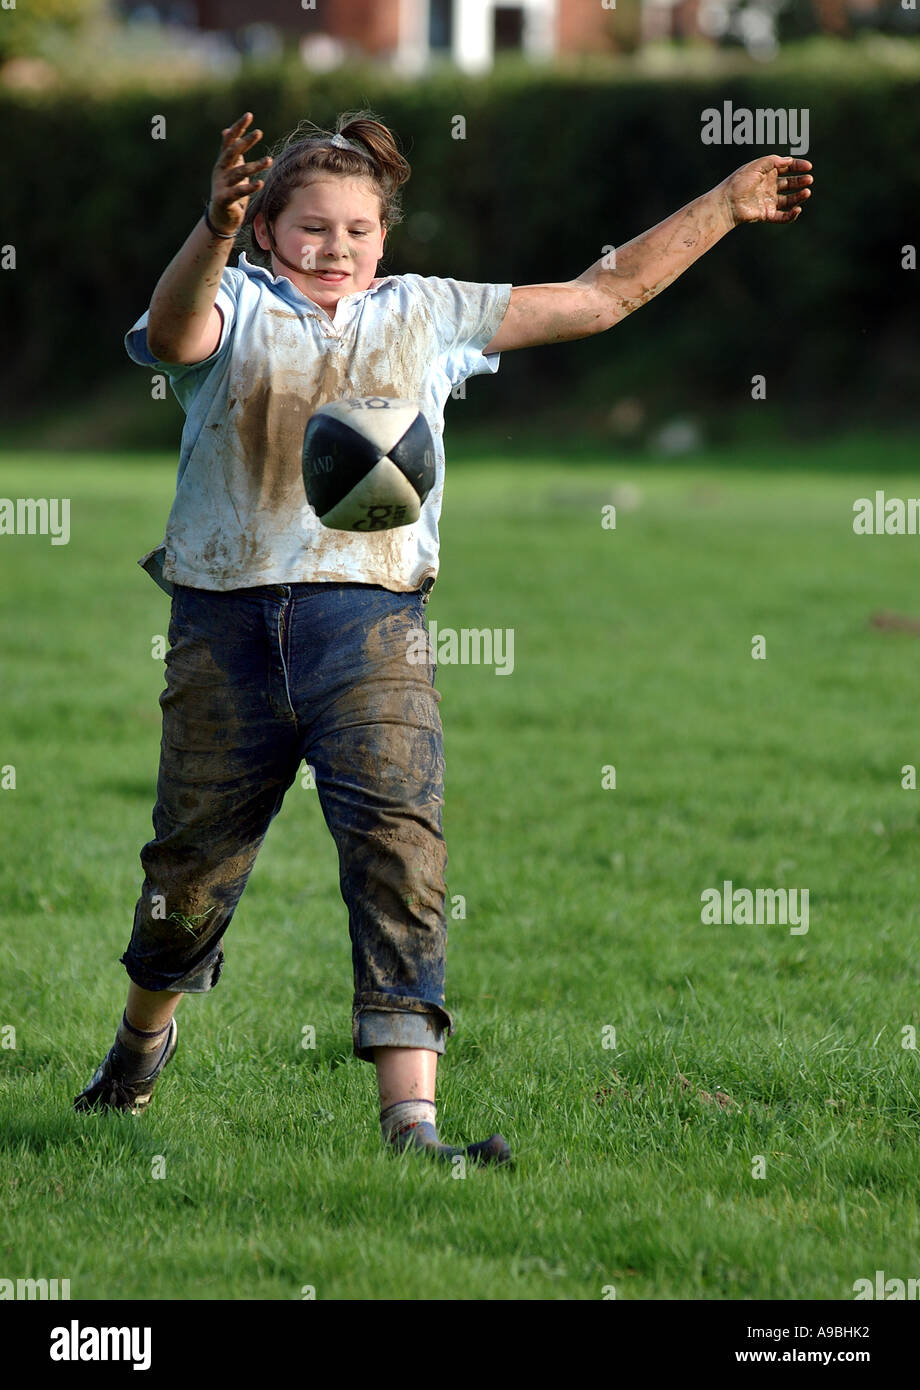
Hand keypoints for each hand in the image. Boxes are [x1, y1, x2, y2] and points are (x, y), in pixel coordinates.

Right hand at [207, 112, 272, 235]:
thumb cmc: (229, 191)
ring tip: (269, 160)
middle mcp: (220, 170)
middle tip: (259, 132)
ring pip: (239, 172)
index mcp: (223, 162)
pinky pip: (238, 192)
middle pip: (232, 152)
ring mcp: (221, 184)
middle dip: (245, 142)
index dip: (238, 128)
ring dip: (255, 166)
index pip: (229, 140)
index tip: (249, 115)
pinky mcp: (224, 199)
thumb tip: (226, 130)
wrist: (220, 217)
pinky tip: (261, 183)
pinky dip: (250, 187)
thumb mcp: (229, 169)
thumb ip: (230, 152)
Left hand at [721, 155, 813, 226]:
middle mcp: (769, 186)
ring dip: (799, 197)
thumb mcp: (756, 166)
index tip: (808, 167)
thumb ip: (773, 161)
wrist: (727, 203)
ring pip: (789, 200)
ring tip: (807, 192)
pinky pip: (782, 216)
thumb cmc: (739, 182)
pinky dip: (791, 215)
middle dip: (801, 181)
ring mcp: (769, 201)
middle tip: (809, 180)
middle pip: (790, 184)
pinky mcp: (766, 214)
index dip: (798, 166)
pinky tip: (797, 209)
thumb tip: (789, 160)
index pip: (787, 167)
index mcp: (767, 173)